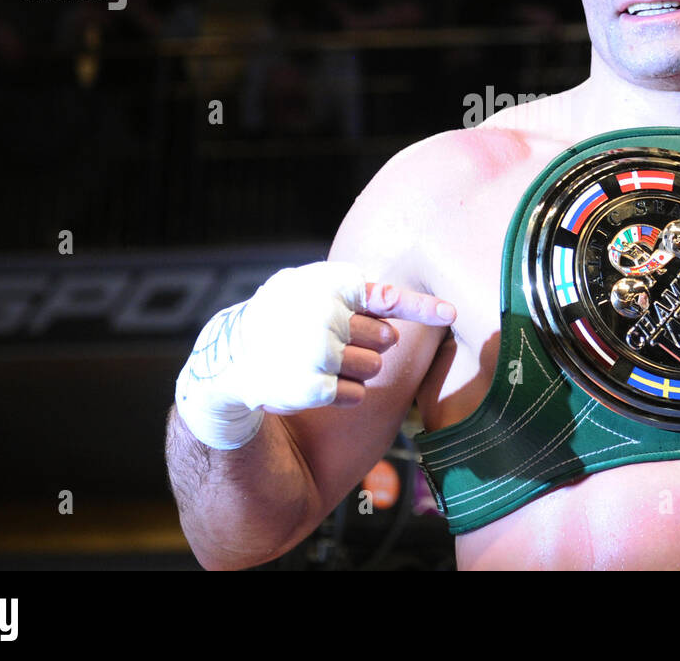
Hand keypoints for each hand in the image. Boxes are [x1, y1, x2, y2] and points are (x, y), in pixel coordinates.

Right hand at [175, 261, 455, 448]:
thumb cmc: (281, 317)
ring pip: (374, 368)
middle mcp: (325, 314)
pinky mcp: (315, 386)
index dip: (422, 306)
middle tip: (335, 342)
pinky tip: (316, 384)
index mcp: (328, 285)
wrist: (230, 357)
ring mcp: (320, 351)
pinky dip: (345, 394)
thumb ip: (352, 290)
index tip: (450, 313)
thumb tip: (397, 299)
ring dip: (358, 370)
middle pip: (386, 338)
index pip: (386, 295)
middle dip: (371, 345)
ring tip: (322, 362)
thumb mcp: (308, 288)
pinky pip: (357, 395)